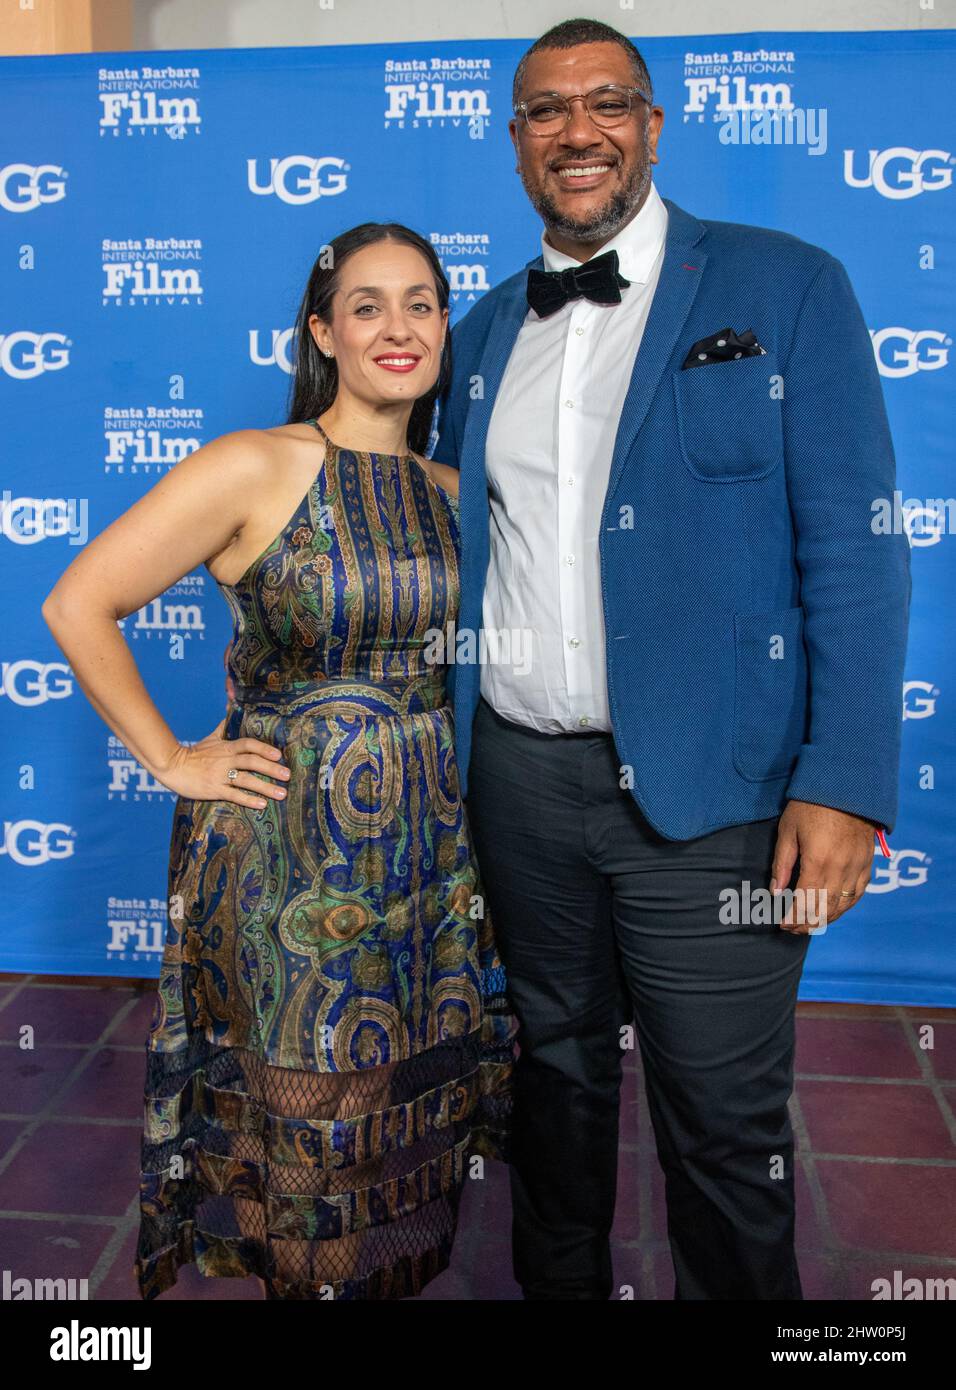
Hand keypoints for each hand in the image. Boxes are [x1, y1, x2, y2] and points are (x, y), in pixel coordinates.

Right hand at [157, 717, 289, 808]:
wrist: (172, 767)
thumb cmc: (194, 753)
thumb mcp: (211, 737)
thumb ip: (224, 725)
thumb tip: (232, 704)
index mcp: (226, 747)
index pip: (248, 744)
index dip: (264, 748)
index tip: (279, 755)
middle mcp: (225, 760)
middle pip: (252, 762)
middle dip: (272, 769)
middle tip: (288, 775)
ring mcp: (220, 775)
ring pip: (246, 780)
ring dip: (266, 787)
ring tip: (282, 794)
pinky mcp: (214, 790)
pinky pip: (234, 795)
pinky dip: (249, 800)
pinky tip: (262, 804)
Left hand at [770, 800, 875, 934]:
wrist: (845, 786)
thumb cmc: (810, 805)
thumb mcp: (788, 831)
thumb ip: (782, 864)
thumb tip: (776, 891)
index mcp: (818, 862)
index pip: (804, 902)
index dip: (793, 918)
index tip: (782, 925)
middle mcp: (841, 869)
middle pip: (824, 909)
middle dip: (807, 923)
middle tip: (792, 929)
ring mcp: (857, 867)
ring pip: (843, 905)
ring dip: (825, 919)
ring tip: (809, 925)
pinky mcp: (867, 863)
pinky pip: (858, 893)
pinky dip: (845, 906)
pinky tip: (833, 910)